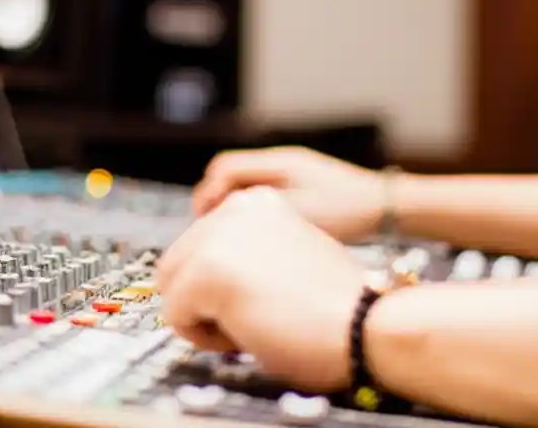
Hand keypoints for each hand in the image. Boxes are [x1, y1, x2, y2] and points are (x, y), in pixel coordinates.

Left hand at [156, 187, 366, 392]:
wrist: (367, 324)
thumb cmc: (337, 305)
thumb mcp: (286, 256)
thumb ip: (247, 253)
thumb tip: (198, 276)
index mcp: (256, 201)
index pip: (199, 245)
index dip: (220, 286)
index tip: (261, 298)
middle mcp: (235, 207)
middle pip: (176, 262)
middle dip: (204, 299)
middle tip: (254, 314)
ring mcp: (218, 235)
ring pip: (171, 287)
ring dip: (203, 316)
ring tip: (253, 320)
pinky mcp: (207, 269)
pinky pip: (174, 316)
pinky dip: (204, 337)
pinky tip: (249, 330)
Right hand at [192, 147, 388, 241]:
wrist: (388, 208)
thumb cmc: (347, 210)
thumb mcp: (298, 213)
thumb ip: (257, 213)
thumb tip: (220, 218)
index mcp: (278, 163)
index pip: (224, 168)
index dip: (207, 193)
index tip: (203, 221)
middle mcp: (283, 163)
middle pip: (233, 175)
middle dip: (217, 202)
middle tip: (211, 231)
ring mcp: (295, 175)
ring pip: (251, 188)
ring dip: (238, 210)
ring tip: (234, 239)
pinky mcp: (305, 191)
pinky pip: (269, 198)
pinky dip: (258, 215)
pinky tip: (262, 240)